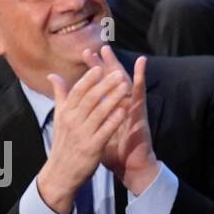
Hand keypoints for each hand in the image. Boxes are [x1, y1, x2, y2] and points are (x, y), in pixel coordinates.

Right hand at [36, 64, 130, 213]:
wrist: (60, 174)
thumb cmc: (63, 142)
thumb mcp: (60, 118)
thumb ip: (60, 95)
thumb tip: (53, 75)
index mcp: (64, 114)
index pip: (76, 92)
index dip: (88, 80)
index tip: (99, 67)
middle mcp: (72, 122)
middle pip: (89, 99)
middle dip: (104, 85)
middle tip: (118, 73)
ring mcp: (82, 135)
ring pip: (99, 112)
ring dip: (113, 98)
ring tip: (125, 86)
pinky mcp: (92, 148)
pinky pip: (105, 130)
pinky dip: (114, 119)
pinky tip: (124, 109)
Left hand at [85, 46, 158, 195]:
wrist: (131, 166)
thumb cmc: (114, 151)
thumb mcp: (95, 133)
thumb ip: (85, 120)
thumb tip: (72, 114)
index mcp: (109, 110)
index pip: (100, 86)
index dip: (93, 71)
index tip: (85, 56)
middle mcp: (121, 106)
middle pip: (112, 81)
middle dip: (105, 64)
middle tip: (99, 47)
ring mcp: (131, 108)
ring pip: (125, 82)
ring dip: (119, 66)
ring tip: (114, 51)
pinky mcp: (140, 114)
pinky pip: (139, 94)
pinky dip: (140, 79)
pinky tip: (140, 66)